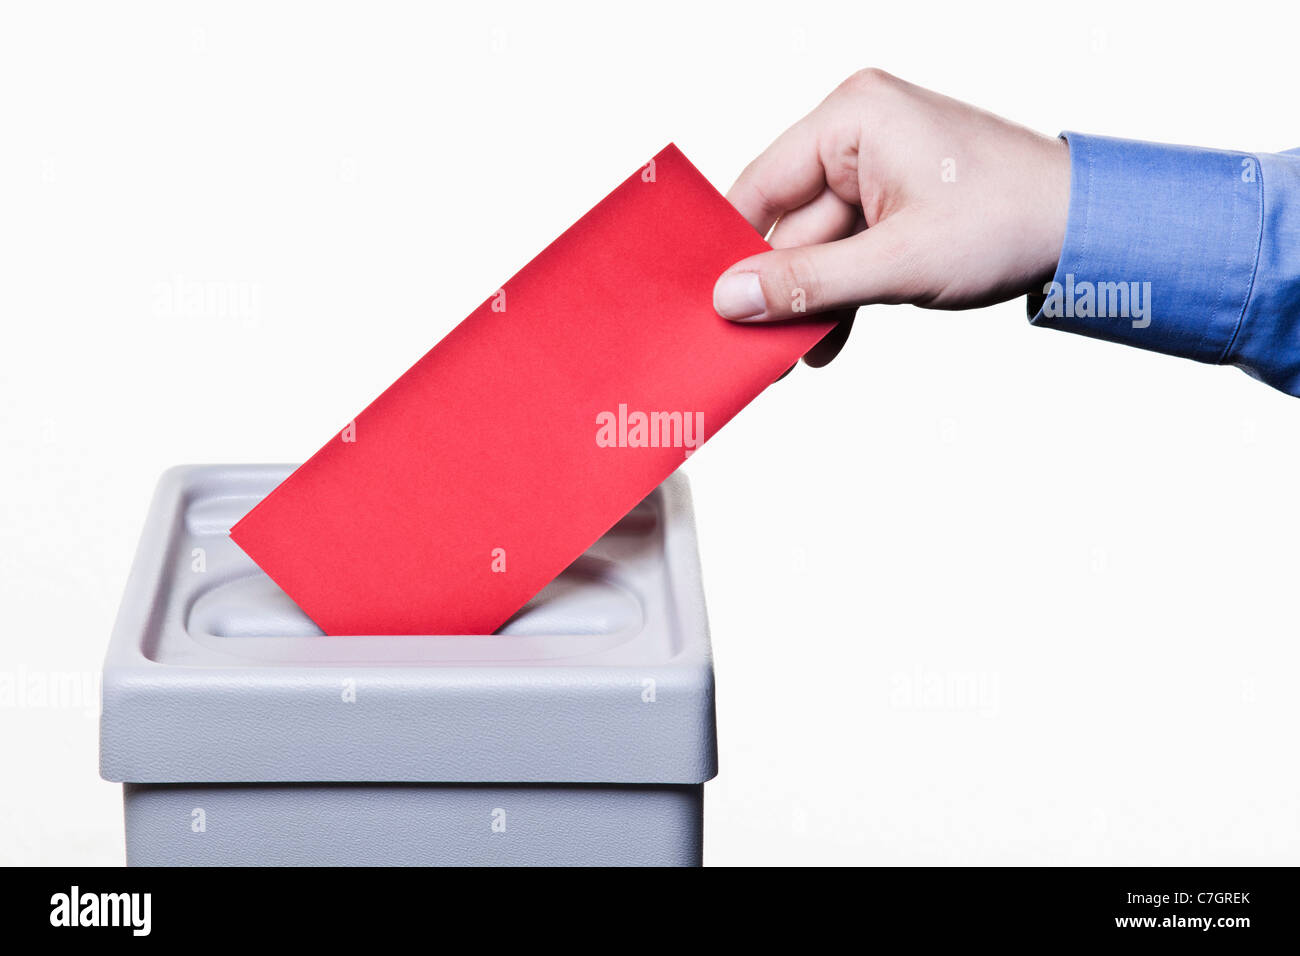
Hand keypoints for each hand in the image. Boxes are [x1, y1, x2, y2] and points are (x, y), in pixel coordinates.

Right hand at [715, 69, 1070, 366]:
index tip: (707, 303)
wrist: (1088, 228)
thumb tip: (730, 299)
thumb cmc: (1007, 222)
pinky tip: (830, 339)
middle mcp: (858, 131)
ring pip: (817, 245)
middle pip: (789, 221)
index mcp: (852, 118)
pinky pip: (847, 249)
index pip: (761, 185)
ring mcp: (877, 166)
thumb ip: (808, 283)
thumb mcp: (897, 262)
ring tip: (800, 356)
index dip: (731, 247)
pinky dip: (840, 293)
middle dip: (779, 290)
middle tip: (755, 351)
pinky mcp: (894, 198)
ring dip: (811, 301)